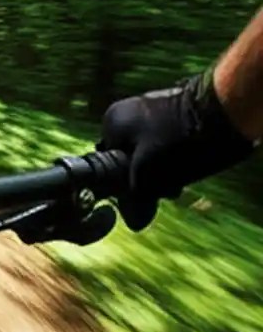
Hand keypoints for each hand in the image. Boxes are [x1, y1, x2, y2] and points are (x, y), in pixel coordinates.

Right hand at [98, 66, 255, 230]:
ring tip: (181, 178)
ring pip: (150, 151)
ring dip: (163, 169)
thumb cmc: (178, 141)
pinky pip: (166, 140)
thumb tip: (134, 223)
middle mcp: (127, 111)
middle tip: (167, 188)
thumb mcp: (148, 176)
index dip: (123, 184)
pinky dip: (175, 155)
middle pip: (129, 157)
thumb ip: (134, 199)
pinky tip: (189, 164)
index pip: (107, 163)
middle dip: (147, 177)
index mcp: (111, 122)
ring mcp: (152, 108)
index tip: (144, 193)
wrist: (225, 111)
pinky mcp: (176, 111)